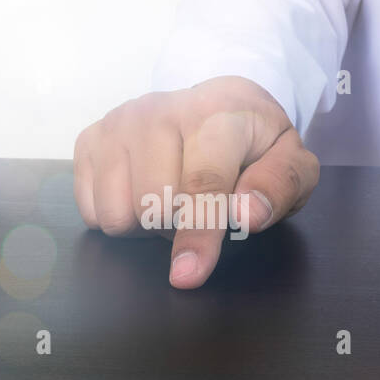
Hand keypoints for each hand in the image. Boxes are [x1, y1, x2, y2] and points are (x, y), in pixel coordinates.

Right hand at [73, 76, 319, 288]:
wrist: (215, 105)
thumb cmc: (253, 142)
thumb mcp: (290, 160)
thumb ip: (281, 185)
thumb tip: (247, 215)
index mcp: (215, 111)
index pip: (201, 181)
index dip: (197, 231)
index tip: (189, 274)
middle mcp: (157, 109)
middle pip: (152, 205)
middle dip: (179, 224)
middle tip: (200, 205)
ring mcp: (117, 123)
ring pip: (116, 214)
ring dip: (147, 224)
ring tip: (172, 199)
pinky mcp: (89, 140)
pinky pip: (92, 212)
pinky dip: (121, 217)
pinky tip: (142, 192)